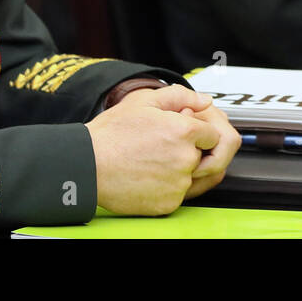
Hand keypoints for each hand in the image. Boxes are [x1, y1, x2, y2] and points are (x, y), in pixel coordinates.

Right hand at [114, 85, 240, 199]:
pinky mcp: (168, 204)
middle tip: (163, 147)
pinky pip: (179, 195)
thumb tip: (204, 100)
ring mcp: (178, 185)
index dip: (197, 131)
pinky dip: (168, 187)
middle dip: (190, 150)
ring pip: (193, 176)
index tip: (179, 133)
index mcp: (184, 131)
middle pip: (204, 156)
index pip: (213, 134)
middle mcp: (186, 159)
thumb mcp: (144, 101)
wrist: (88, 166)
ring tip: (153, 160)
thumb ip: (181, 96)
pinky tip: (148, 175)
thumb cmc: (111, 134)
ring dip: (180, 169)